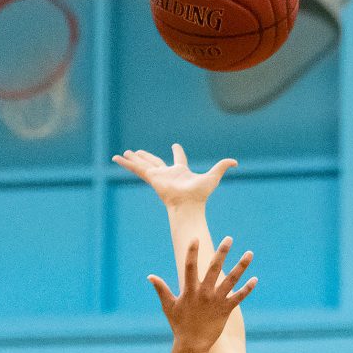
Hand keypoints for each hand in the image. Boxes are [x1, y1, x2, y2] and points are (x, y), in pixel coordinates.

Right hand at [113, 142, 236, 210]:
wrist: (188, 205)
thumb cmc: (200, 194)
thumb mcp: (213, 176)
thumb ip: (222, 167)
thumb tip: (236, 162)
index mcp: (180, 171)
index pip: (178, 159)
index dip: (177, 152)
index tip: (175, 146)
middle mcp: (167, 173)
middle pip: (155, 161)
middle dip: (147, 156)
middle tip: (138, 151)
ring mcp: (158, 176)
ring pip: (143, 164)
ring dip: (134, 159)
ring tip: (124, 153)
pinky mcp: (151, 178)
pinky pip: (136, 169)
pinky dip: (127, 164)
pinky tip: (117, 159)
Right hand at [148, 237, 255, 351]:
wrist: (192, 345)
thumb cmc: (179, 325)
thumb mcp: (168, 306)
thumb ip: (161, 289)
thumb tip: (150, 276)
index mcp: (189, 290)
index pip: (190, 266)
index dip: (192, 251)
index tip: (195, 238)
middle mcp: (204, 293)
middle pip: (214, 267)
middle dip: (222, 252)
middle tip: (229, 238)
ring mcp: (216, 300)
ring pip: (231, 279)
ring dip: (241, 266)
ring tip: (250, 253)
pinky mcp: (226, 310)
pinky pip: (239, 297)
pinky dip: (247, 288)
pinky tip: (255, 279)